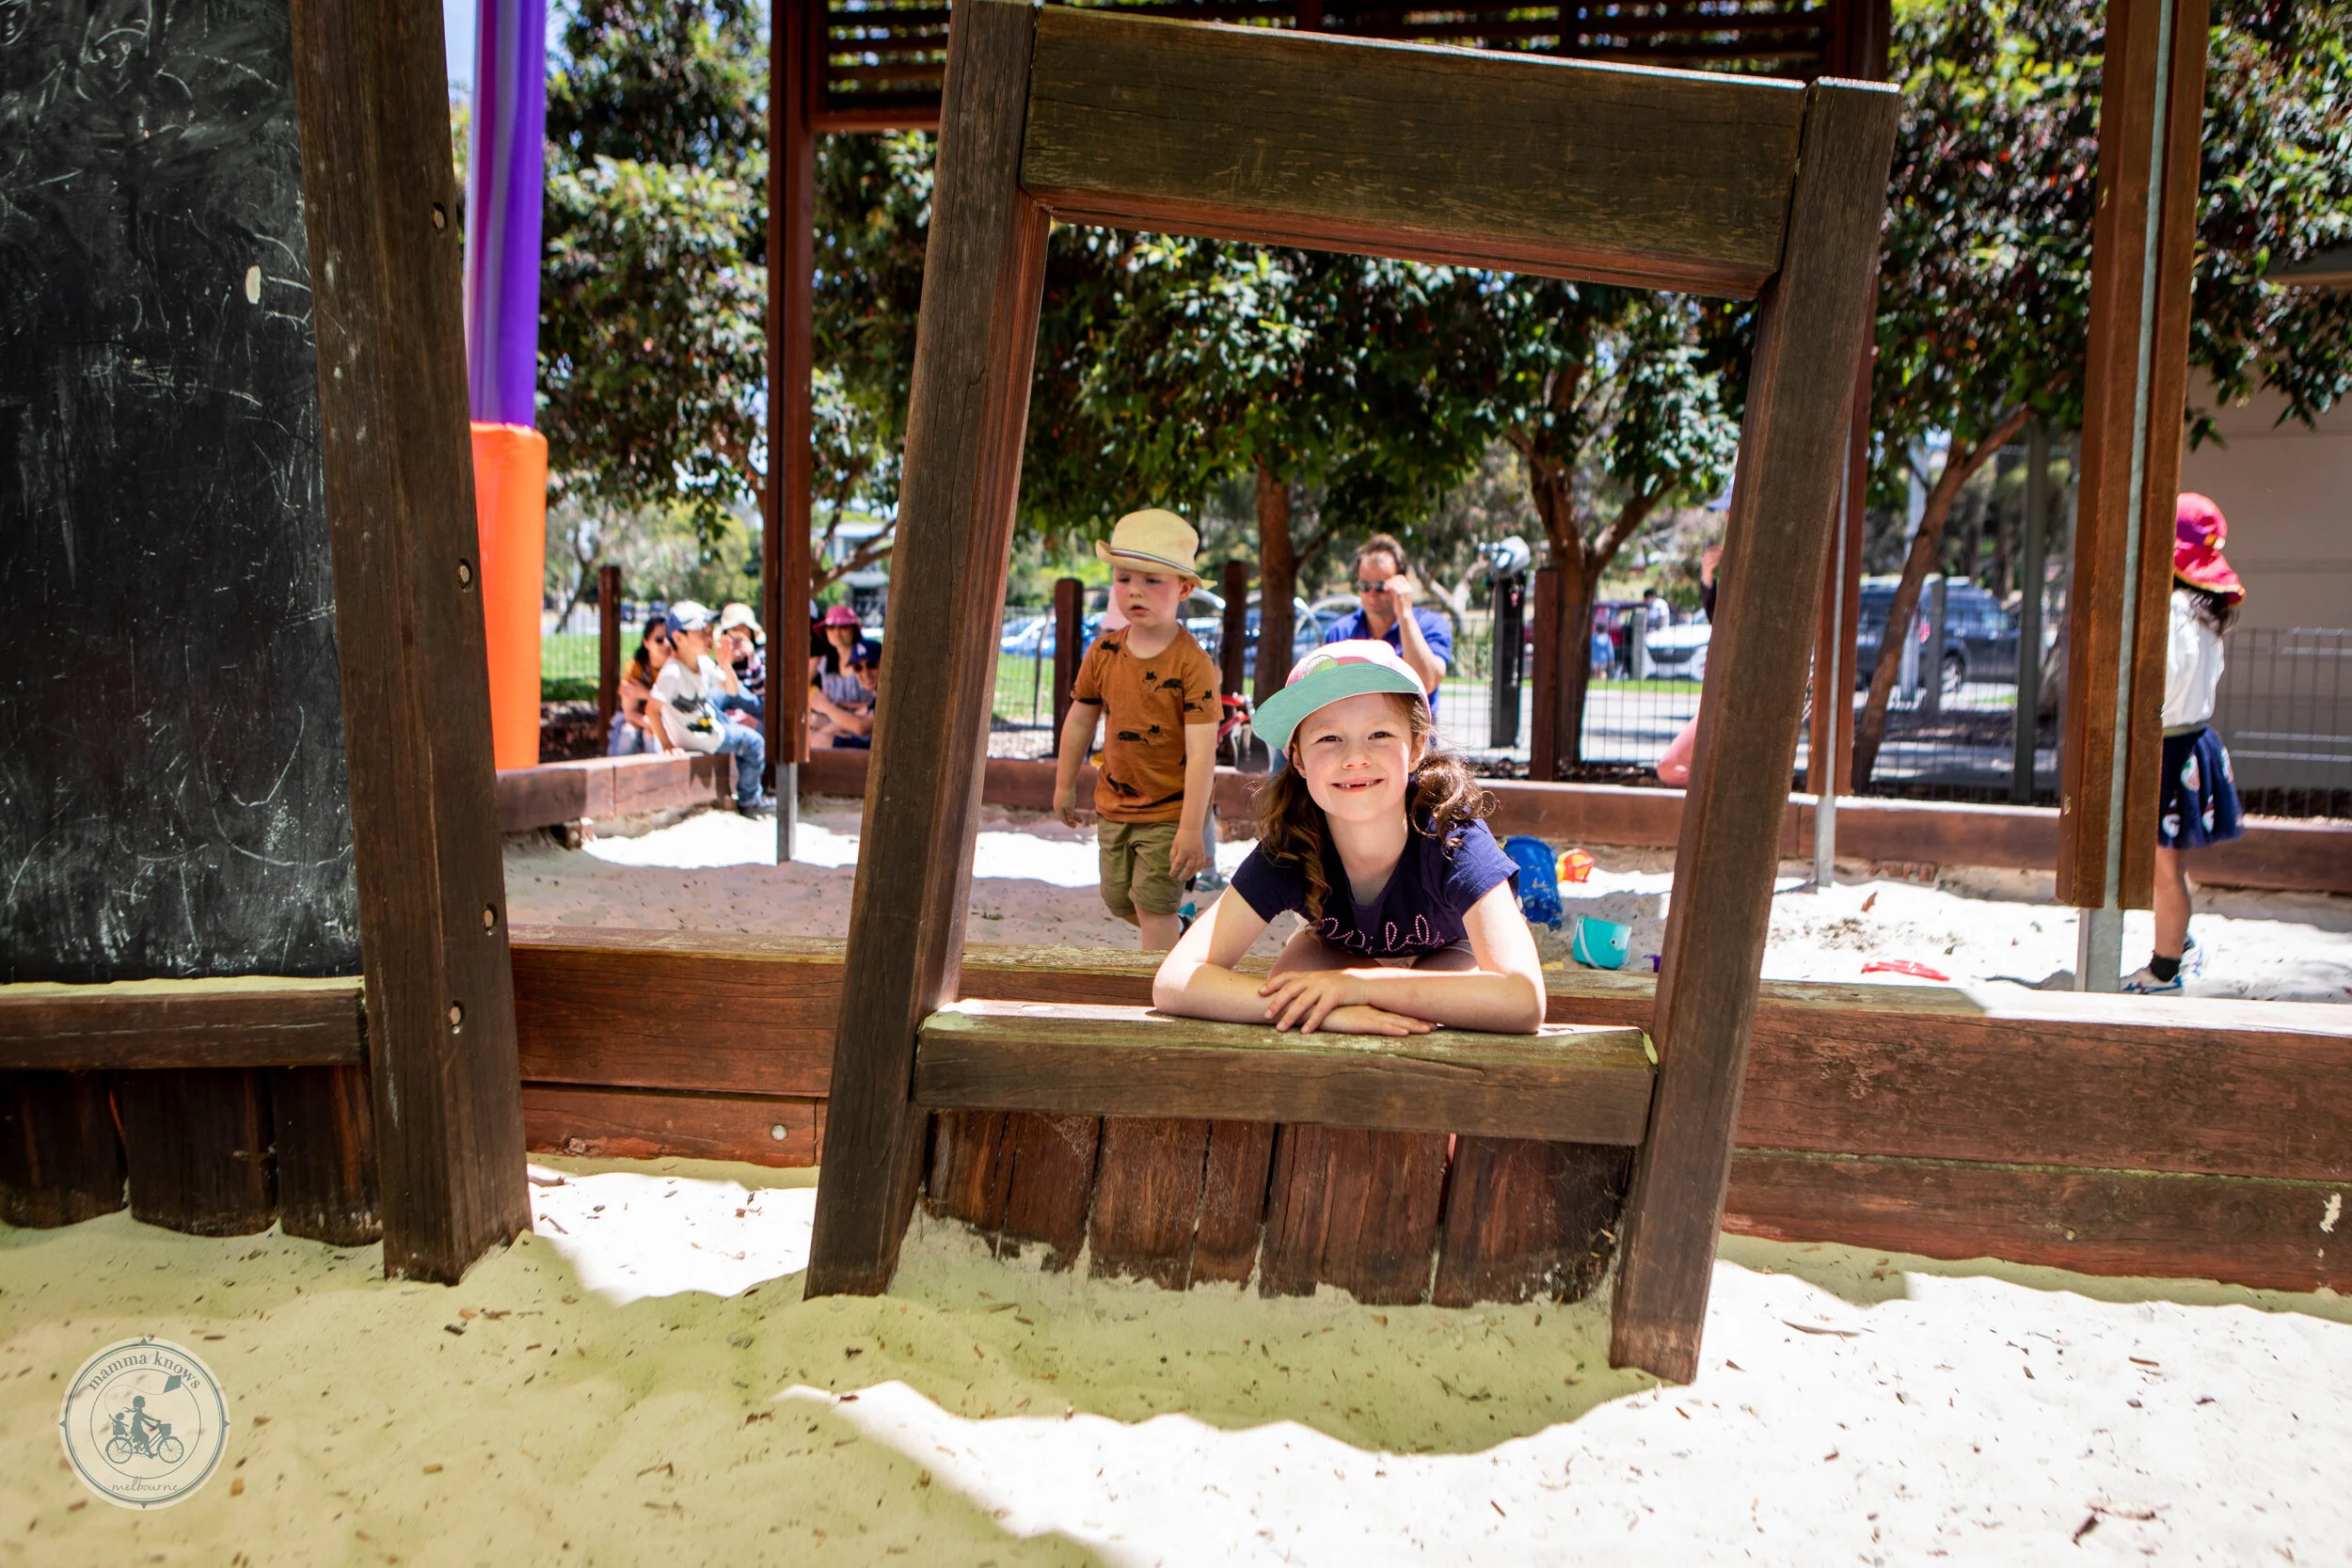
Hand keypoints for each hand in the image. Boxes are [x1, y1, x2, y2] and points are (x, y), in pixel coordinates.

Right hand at [1054, 784, 1080, 828]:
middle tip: (1079, 823)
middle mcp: (1058, 807)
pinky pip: (1068, 806)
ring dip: (1074, 815)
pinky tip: (1076, 811)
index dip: (1069, 824)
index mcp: (1058, 810)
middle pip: (1065, 816)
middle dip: (1072, 820)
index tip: (1075, 827)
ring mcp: (1060, 802)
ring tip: (1081, 819)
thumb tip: (1070, 821)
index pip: (1063, 819)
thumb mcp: (1070, 807)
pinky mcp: (1063, 798)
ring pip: (1067, 811)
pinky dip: (1072, 810)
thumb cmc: (1067, 796)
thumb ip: (1070, 815)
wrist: (1065, 783)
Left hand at [1168, 826, 1210, 883]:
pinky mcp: (1203, 852)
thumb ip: (1173, 855)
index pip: (1178, 864)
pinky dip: (1199, 869)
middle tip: (1179, 879)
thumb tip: (1173, 865)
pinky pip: (1202, 863)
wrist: (1192, 828)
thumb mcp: (1174, 845)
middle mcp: (1192, 854)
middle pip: (1188, 868)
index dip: (1174, 870)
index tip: (1171, 875)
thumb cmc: (1181, 836)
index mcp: (1183, 852)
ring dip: (1191, 874)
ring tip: (1187, 878)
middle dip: (1183, 875)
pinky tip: (1195, 872)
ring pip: (1196, 867)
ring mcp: (1198, 854)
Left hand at [1260, 968, 1369, 1032]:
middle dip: (1276, 1003)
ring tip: (1280, 1028)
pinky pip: (1321, 1010)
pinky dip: (1312, 1021)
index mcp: (1309, 975)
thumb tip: (1288, 996)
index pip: (1286, 977)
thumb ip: (1306, 986)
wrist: (1365, 983)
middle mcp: (1314, 979)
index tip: (1259, 992)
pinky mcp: (1336, 995)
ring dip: (1290, 1016)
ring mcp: (1325, 986)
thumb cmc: (1340, 986)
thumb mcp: (1321, 982)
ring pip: (1302, 1002)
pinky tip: (1305, 1032)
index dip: (1272, 983)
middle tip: (1265, 1016)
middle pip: (1290, 990)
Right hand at [1316, 1004, 1436, 1036]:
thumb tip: (1356, 1019)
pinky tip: (1405, 1033)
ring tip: (1431, 1029)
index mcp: (1369, 1008)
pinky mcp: (1358, 1022)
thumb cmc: (1323, 1011)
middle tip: (1438, 1024)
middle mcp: (1371, 1010)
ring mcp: (1366, 1015)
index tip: (1428, 1018)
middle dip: (1419, 1020)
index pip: (1394, 1012)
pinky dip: (1393, 1030)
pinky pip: (1379, 1027)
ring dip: (1413, 1026)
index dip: (1411, 1015)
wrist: (1307, 1005)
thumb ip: (1350, 1015)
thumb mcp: (1341, 1013)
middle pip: (1400, 1015)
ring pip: (1395, 1021)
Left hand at [1380, 573, 1416, 612]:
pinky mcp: (1400, 595)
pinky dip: (1388, 586)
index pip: (1401, 577)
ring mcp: (1405, 591)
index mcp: (1409, 588)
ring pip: (1395, 581)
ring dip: (1388, 583)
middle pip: (1398, 578)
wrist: (1405, 615)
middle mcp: (1408, 588)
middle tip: (1385, 586)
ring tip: (1384, 588)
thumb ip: (1398, 589)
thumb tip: (1392, 582)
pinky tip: (1385, 589)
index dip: (1394, 578)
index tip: (1388, 583)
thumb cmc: (1401, 606)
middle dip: (1390, 580)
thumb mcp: (1401, 596)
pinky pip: (1393, 586)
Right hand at [1701, 544, 1722, 585]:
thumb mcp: (1711, 562)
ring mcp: (1704, 565)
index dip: (1714, 548)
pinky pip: (1711, 565)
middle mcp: (1703, 560)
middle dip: (1716, 551)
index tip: (1721, 547)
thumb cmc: (1710, 568)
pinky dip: (1715, 562)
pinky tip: (1719, 561)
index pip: (1708, 550)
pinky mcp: (1707, 570)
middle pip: (1709, 553)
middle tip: (1723, 551)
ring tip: (1722, 555)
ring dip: (1717, 556)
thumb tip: (1722, 551)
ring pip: (1710, 558)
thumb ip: (1715, 557)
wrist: (1706, 578)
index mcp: (1704, 557)